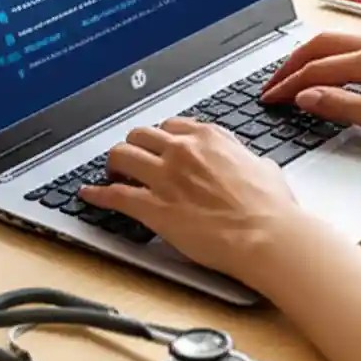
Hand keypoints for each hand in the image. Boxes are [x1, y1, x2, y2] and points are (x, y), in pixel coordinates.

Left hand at [80, 119, 304, 284]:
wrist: (267, 235)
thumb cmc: (271, 208)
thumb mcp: (263, 167)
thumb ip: (244, 160)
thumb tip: (247, 163)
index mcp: (210, 138)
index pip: (173, 125)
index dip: (163, 138)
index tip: (161, 146)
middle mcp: (183, 151)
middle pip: (141, 135)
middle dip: (135, 146)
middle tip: (134, 159)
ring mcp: (165, 178)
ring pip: (122, 156)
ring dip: (115, 163)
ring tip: (113, 173)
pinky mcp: (154, 208)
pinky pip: (115, 195)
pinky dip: (97, 194)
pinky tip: (89, 194)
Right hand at [262, 32, 360, 152]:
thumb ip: (343, 106)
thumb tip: (306, 96)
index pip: (316, 70)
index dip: (288, 85)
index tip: (269, 99)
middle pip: (323, 46)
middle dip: (293, 63)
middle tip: (273, 84)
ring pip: (341, 43)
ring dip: (314, 58)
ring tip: (296, 76)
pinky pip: (359, 48)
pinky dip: (336, 58)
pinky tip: (338, 73)